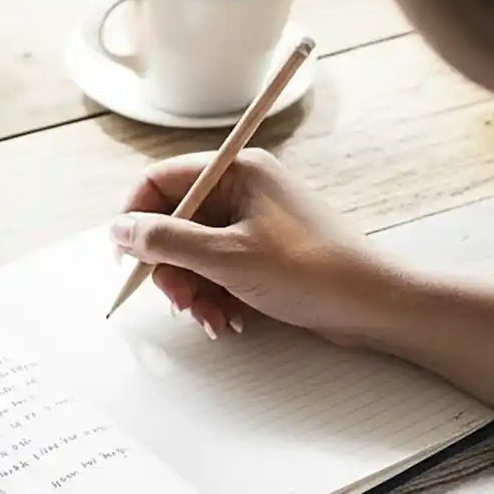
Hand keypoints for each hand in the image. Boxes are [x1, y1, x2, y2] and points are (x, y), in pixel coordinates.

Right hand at [110, 149, 407, 344]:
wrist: (373, 305)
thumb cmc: (313, 270)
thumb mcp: (227, 256)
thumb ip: (166, 241)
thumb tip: (119, 231)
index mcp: (237, 171)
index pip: (161, 181)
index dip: (136, 219)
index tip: (127, 258)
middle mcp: (243, 190)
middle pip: (174, 223)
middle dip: (170, 268)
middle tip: (179, 300)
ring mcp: (253, 223)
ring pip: (194, 254)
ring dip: (193, 290)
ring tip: (210, 317)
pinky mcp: (262, 254)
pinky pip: (218, 271)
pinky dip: (215, 297)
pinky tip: (229, 321)